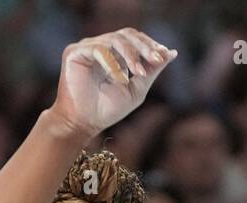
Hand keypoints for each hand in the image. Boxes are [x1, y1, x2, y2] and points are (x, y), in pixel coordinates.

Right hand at [49, 28, 176, 138]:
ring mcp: (86, 47)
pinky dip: (112, 63)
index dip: (149, 45)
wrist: (83, 125)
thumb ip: (152, 70)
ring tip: (139, 74)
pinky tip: (119, 79)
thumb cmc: (107, 110)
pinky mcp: (74, 52)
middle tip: (156, 59)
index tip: (163, 56)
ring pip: (114, 39)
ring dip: (131, 55)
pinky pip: (98, 49)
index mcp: (114, 54)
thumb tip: (172, 52)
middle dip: (143, 46)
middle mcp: (99, 47)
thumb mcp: (137, 89)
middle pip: (126, 34)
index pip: (134, 39)